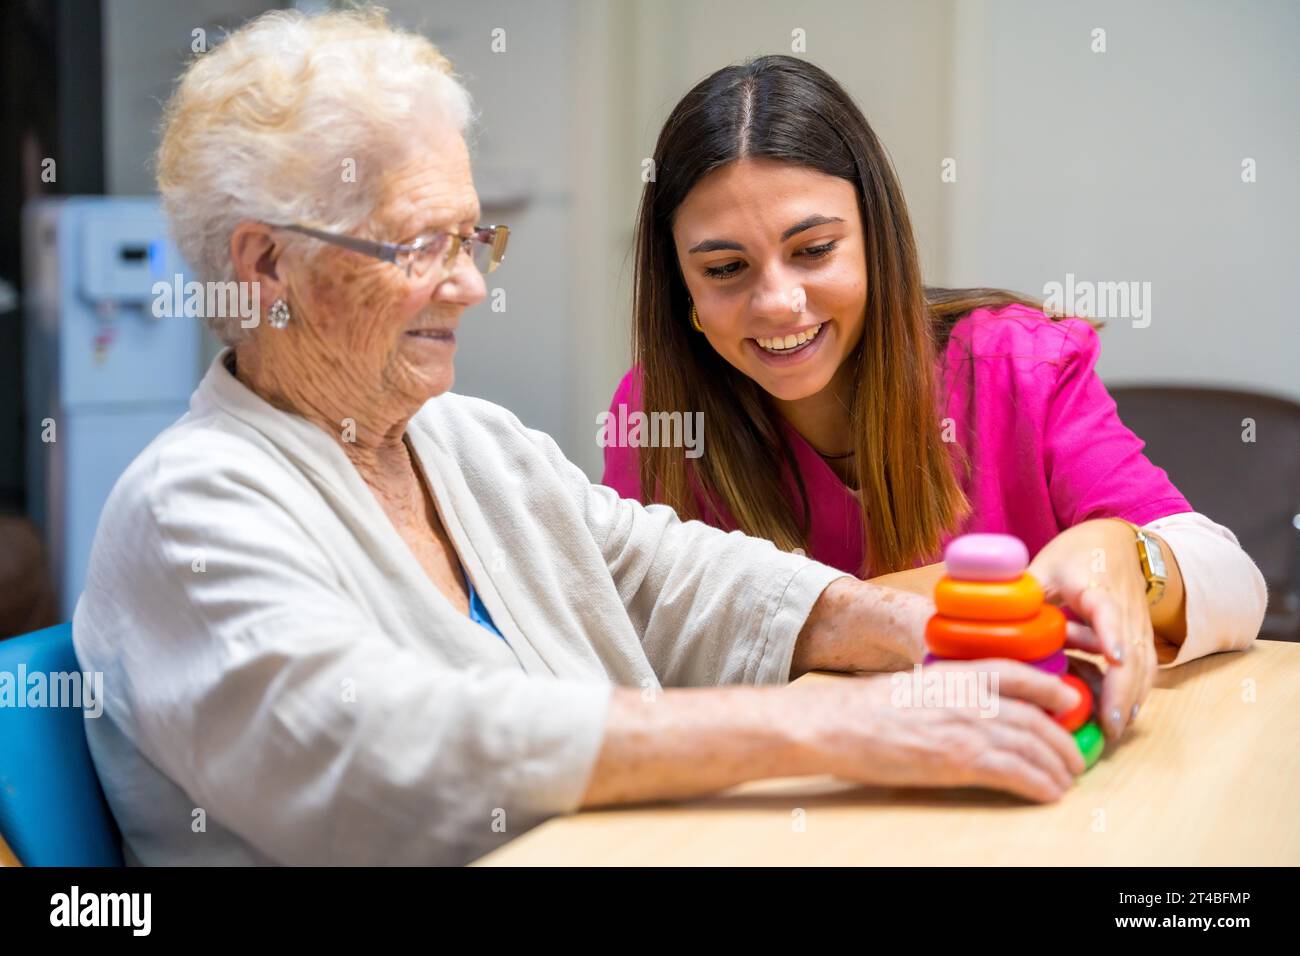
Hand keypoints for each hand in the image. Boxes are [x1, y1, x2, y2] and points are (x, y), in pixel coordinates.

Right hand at [789, 660, 1085, 801]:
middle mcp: (970, 697)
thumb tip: (971, 712)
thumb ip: (949, 694)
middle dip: (1062, 740)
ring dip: (1058, 766)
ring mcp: (967, 727)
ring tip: (1067, 780)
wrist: (838, 723)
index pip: (1018, 674)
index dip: (1050, 689)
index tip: (1068, 702)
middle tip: (1073, 757)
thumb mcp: (915, 687)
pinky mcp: (960, 760)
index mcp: (956, 674)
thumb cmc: (865, 709)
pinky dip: (1040, 784)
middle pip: (1035, 717)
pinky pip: (1017, 773)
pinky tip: (1050, 794)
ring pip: (1033, 746)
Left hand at [1028, 519, 1156, 740]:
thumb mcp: (1044, 567)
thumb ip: (1023, 594)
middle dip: (1122, 688)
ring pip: (1144, 664)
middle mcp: (1124, 608)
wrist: (1114, 541)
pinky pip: (1147, 667)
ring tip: (1113, 729)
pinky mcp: (1142, 635)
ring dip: (1131, 697)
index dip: (1110, 634)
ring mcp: (1138, 623)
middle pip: (1132, 650)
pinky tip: (1124, 716)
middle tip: (1108, 722)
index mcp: (1096, 586)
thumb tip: (988, 620)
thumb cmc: (1074, 554)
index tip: (1114, 658)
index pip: (1107, 611)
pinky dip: (1138, 692)